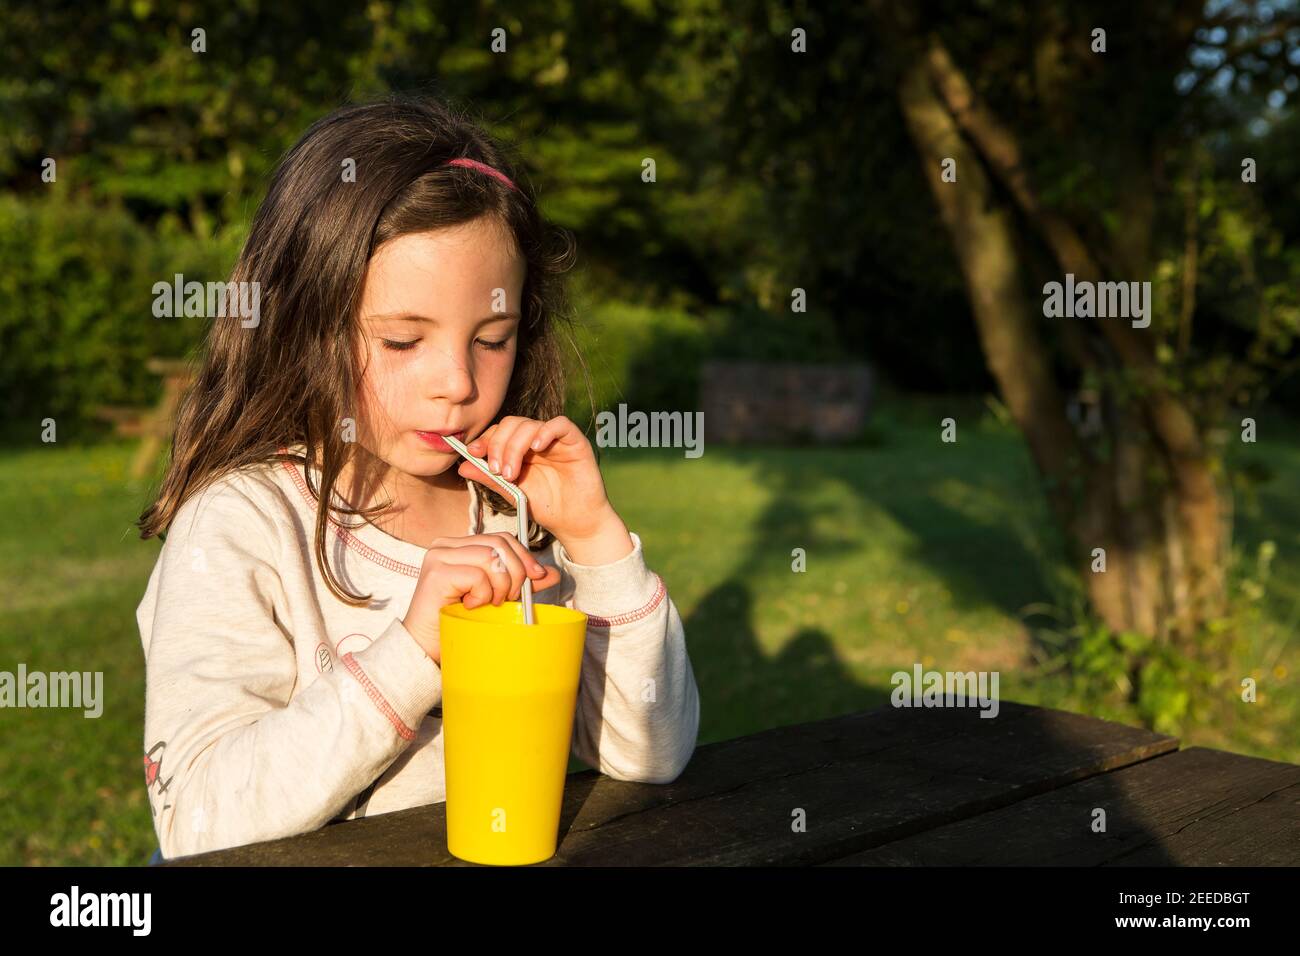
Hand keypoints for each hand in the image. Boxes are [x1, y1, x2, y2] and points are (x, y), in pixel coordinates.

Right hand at [401, 532, 561, 664]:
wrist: (425, 647)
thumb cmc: (457, 621)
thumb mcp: (495, 596)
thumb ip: (519, 582)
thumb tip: (551, 573)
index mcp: (458, 545)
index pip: (501, 538)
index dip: (524, 555)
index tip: (537, 577)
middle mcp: (445, 545)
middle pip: (499, 545)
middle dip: (516, 573)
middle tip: (510, 598)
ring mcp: (438, 557)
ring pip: (491, 559)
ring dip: (500, 587)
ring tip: (490, 604)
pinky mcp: (436, 573)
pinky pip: (477, 576)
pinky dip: (483, 595)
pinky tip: (470, 607)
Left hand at [458, 415, 618, 544]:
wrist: (575, 523)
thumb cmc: (547, 508)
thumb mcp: (512, 493)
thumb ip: (490, 478)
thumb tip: (462, 467)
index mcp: (521, 448)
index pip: (499, 431)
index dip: (485, 439)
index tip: (473, 454)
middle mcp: (537, 440)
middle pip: (511, 424)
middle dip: (498, 445)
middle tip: (497, 471)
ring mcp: (556, 439)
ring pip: (530, 424)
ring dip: (515, 446)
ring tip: (512, 473)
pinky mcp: (576, 442)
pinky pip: (561, 424)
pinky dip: (546, 431)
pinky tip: (536, 448)